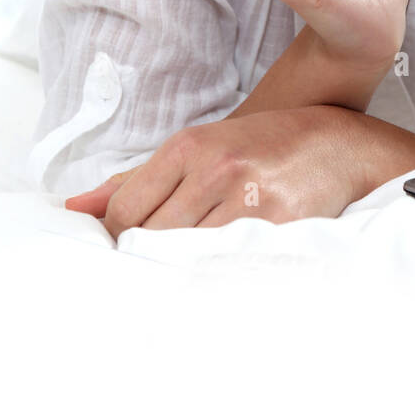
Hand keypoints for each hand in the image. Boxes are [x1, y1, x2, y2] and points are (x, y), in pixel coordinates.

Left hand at [63, 106, 366, 238]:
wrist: (338, 145)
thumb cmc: (264, 146)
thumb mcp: (200, 147)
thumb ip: (138, 178)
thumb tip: (76, 208)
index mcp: (190, 146)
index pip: (125, 209)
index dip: (121, 235)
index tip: (138, 240)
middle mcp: (214, 169)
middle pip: (150, 236)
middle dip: (151, 253)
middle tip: (168, 255)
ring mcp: (246, 198)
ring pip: (184, 255)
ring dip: (184, 264)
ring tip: (199, 257)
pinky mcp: (275, 225)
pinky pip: (224, 264)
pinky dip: (217, 270)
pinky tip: (226, 263)